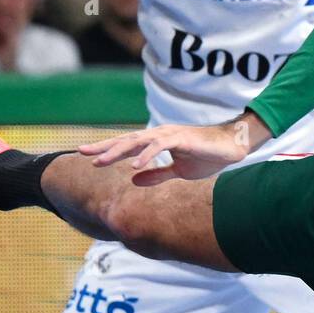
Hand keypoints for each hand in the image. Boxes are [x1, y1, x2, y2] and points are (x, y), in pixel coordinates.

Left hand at [79, 116, 264, 185]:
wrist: (232, 147)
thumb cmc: (207, 156)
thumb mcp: (178, 170)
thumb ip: (156, 174)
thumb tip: (134, 178)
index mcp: (157, 141)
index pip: (127, 144)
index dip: (107, 149)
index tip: (86, 155)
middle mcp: (159, 134)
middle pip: (126, 139)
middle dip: (104, 146)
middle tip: (81, 152)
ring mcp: (170, 134)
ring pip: (138, 141)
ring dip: (118, 151)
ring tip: (100, 161)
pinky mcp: (182, 138)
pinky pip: (160, 145)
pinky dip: (146, 155)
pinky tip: (134, 165)